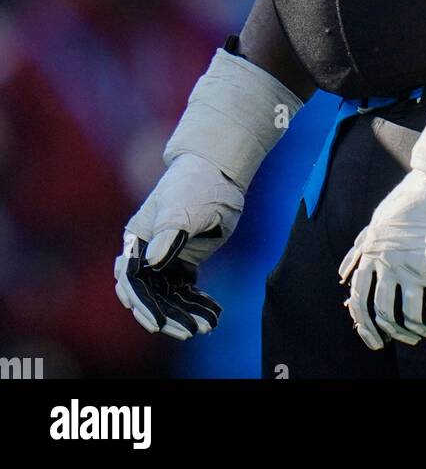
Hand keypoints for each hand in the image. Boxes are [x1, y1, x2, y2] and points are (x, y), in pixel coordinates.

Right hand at [114, 152, 243, 339]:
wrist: (216, 171)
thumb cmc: (195, 183)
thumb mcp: (183, 207)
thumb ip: (168, 233)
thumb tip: (151, 260)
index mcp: (137, 238)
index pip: (131, 279)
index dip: (142, 303)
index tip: (157, 323)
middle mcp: (146, 252)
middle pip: (149, 293)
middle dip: (166, 315)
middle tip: (188, 332)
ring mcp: (164, 258)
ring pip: (167, 295)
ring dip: (183, 313)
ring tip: (205, 327)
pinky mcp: (182, 260)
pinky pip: (184, 289)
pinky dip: (195, 302)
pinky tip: (211, 313)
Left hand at [339, 169, 425, 349]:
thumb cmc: (418, 196)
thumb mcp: (382, 217)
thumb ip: (364, 245)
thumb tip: (343, 273)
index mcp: (374, 250)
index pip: (360, 299)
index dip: (365, 326)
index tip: (375, 340)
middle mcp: (392, 262)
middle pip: (385, 313)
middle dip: (395, 332)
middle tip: (407, 338)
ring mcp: (417, 268)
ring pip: (412, 316)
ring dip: (421, 330)